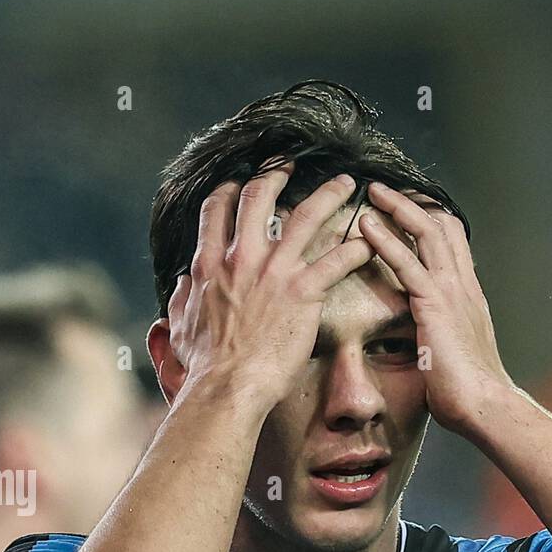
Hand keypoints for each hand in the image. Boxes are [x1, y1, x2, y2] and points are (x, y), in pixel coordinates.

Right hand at [167, 165, 374, 411]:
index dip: (230, 190)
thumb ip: (182, 299)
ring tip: (346, 183)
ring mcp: (275, 272)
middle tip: (292, 165)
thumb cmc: (205, 365)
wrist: (228, 386)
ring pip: (306, 216)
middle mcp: (242, 258)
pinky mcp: (303, 292)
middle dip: (278, 174)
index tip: (240, 183)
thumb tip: (183, 285)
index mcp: (210, 263)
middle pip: (260, 197)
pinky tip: (370, 243)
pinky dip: (355, 248)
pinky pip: (336, 260)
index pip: (217, 209)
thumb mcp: (182, 325)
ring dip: (329, 194)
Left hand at [359, 182, 512, 434]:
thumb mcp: (454, 353)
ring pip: (426, 233)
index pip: (452, 242)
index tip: (407, 207)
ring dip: (397, 208)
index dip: (430, 219)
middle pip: (442, 226)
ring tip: (371, 192)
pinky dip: (386, 240)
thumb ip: (442, 336)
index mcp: (467, 295)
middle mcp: (462, 286)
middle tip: (384, 189)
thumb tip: (428, 342)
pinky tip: (366, 225)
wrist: (485, 405)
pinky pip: (407, 262)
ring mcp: (451, 292)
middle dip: (412, 202)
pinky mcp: (435, 305)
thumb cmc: (468, 391)